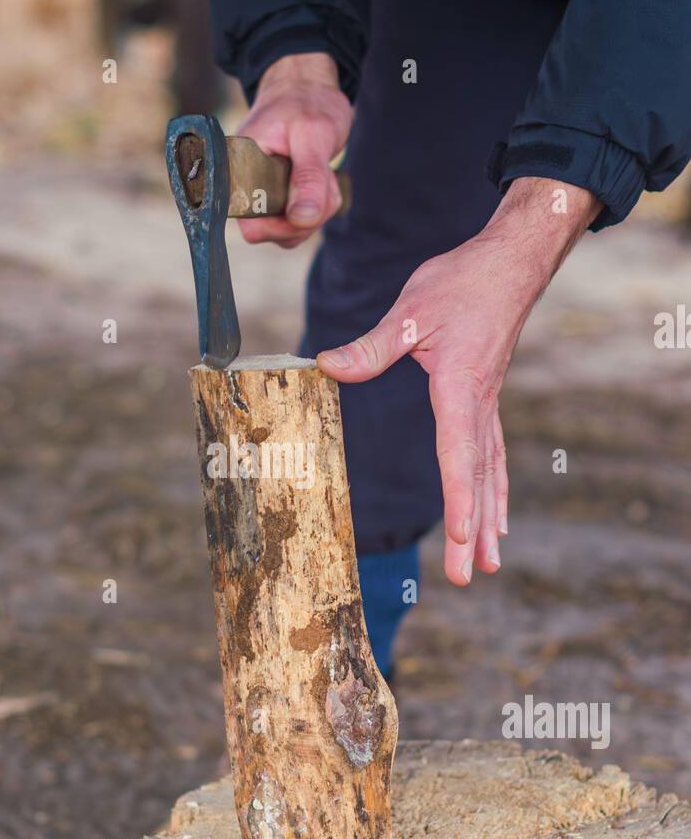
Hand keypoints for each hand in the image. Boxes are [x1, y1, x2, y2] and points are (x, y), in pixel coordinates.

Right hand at [237, 53, 352, 247]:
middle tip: (322, 177)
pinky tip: (323, 179)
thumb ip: (307, 178)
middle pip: (272, 232)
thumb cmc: (306, 104)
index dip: (280, 222)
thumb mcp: (312, 136)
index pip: (249, 222)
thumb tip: (302, 220)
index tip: (304, 200)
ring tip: (323, 173)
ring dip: (318, 209)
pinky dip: (320, 207)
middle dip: (307, 212)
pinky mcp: (279, 200)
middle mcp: (244, 188)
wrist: (310, 90)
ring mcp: (262, 196)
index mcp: (237, 170)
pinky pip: (300, 223)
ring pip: (291, 231)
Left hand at [317, 177, 601, 584]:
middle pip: (479, 478)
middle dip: (476, 531)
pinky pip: (492, 456)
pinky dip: (493, 490)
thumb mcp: (411, 310)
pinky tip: (496, 515)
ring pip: (490, 473)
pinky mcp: (487, 399)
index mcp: (463, 389)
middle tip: (472, 576)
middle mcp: (481, 406)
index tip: (464, 537)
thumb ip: (372, 346)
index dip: (462, 499)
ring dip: (489, 520)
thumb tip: (326, 366)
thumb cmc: (462, 282)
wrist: (511, 261)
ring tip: (490, 564)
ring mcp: (488, 405)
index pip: (460, 454)